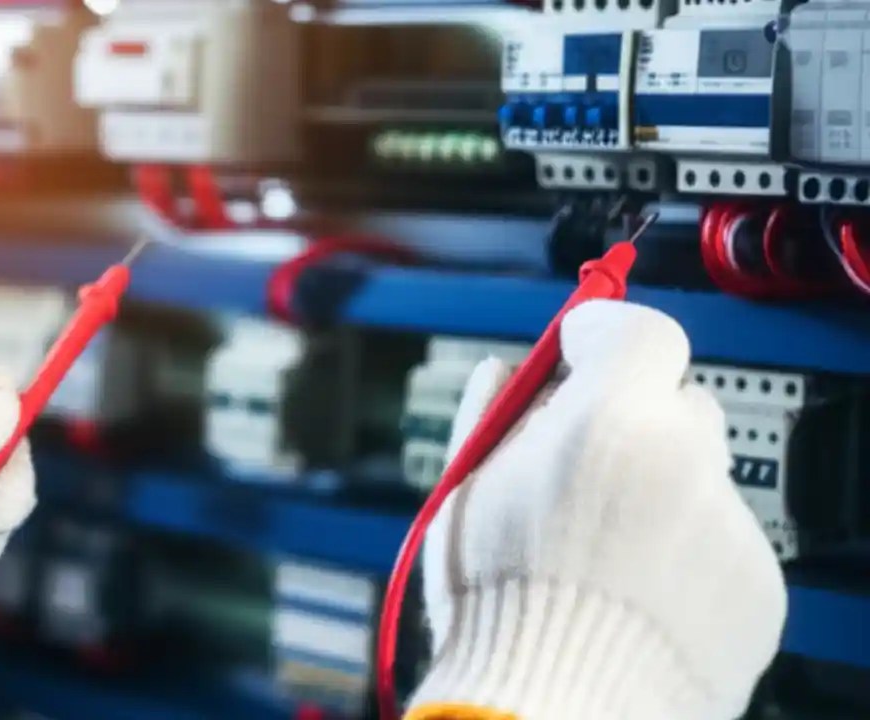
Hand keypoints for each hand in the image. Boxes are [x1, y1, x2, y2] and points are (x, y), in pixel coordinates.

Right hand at [409, 301, 785, 719]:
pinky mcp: (757, 583)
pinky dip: (684, 549)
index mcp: (605, 425)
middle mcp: (683, 462)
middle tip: (582, 460)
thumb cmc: (497, 610)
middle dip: (631, 417)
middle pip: (674, 398)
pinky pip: (721, 537)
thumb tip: (501, 373)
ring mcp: (728, 526)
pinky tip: (636, 588)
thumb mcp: (465, 492)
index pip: (638, 328)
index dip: (604, 330)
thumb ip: (490, 414)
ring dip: (659, 486)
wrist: (555, 708)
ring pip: (699, 471)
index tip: (582, 343)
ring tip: (603, 547)